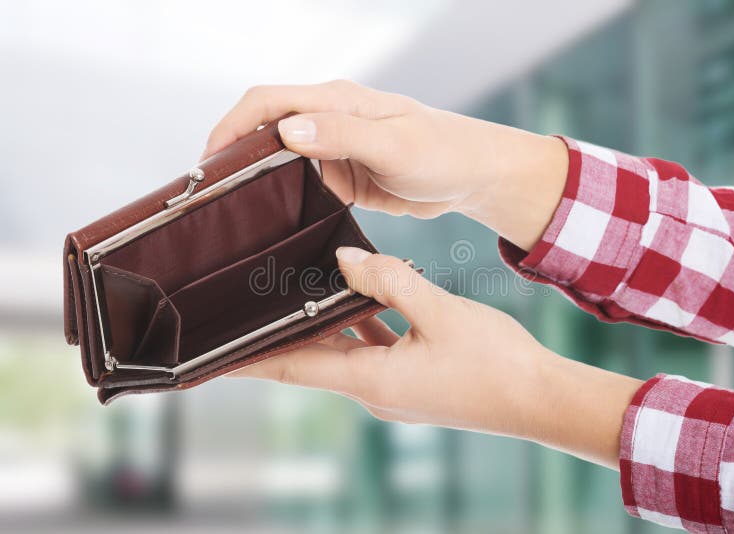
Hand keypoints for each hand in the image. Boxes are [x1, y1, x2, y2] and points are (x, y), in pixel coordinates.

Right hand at [203, 80, 567, 250]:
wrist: (472, 176)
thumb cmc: (442, 150)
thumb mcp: (394, 143)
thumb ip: (342, 134)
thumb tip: (286, 129)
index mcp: (337, 101)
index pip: (266, 102)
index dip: (231, 127)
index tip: (208, 163)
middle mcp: (328, 120)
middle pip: (264, 130)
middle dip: (233, 156)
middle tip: (210, 195)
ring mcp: (334, 148)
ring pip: (278, 160)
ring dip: (255, 181)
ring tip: (232, 212)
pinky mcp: (341, 175)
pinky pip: (301, 184)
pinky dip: (283, 199)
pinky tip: (273, 221)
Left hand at [229, 247, 642, 469]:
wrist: (540, 398)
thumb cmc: (496, 363)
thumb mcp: (440, 312)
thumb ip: (390, 281)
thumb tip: (345, 259)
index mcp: (373, 380)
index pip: (293, 369)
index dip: (248, 360)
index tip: (209, 356)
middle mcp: (374, 391)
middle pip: (312, 361)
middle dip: (280, 337)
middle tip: (247, 310)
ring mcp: (394, 389)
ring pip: (344, 353)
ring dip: (323, 328)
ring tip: (296, 296)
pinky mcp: (413, 382)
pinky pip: (375, 351)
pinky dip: (362, 328)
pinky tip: (363, 300)